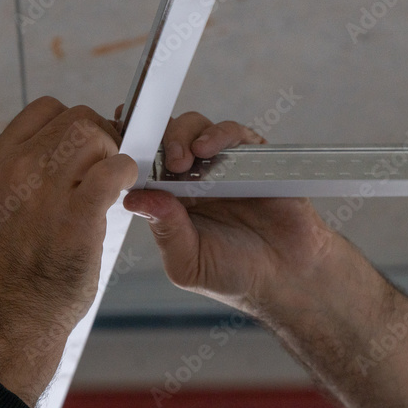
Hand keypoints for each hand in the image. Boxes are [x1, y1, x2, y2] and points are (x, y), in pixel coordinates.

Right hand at [0, 97, 136, 406]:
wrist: (10, 318)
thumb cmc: (13, 270)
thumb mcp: (3, 205)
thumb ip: (27, 171)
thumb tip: (68, 149)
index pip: (46, 110)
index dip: (72, 126)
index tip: (83, 152)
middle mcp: (17, 170)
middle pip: (77, 120)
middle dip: (101, 139)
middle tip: (106, 168)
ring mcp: (46, 191)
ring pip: (97, 136)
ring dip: (115, 156)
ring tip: (112, 185)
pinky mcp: (77, 215)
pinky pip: (114, 168)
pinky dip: (127, 173)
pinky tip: (123, 190)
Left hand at [122, 111, 338, 319]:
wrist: (288, 278)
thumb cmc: (235, 275)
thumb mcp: (188, 263)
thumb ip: (165, 230)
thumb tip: (134, 198)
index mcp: (171, 200)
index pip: (144, 166)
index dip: (132, 150)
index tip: (120, 140)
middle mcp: (194, 179)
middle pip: (166, 139)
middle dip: (159, 141)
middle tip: (167, 161)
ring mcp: (223, 166)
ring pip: (195, 128)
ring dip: (184, 135)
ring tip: (184, 159)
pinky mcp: (253, 158)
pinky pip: (233, 134)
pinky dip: (218, 134)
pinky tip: (207, 149)